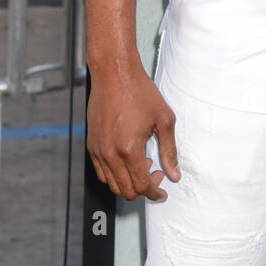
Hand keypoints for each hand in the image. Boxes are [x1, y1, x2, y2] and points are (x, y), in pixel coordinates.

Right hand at [87, 62, 178, 201]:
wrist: (114, 73)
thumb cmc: (139, 91)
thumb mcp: (163, 119)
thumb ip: (169, 150)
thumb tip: (174, 174)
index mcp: (129, 150)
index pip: (141, 186)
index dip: (154, 193)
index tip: (162, 191)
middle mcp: (109, 154)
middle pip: (125, 191)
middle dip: (143, 190)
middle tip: (156, 174)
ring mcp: (97, 150)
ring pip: (112, 184)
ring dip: (129, 182)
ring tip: (143, 164)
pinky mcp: (91, 144)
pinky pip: (101, 172)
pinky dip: (115, 174)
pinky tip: (128, 160)